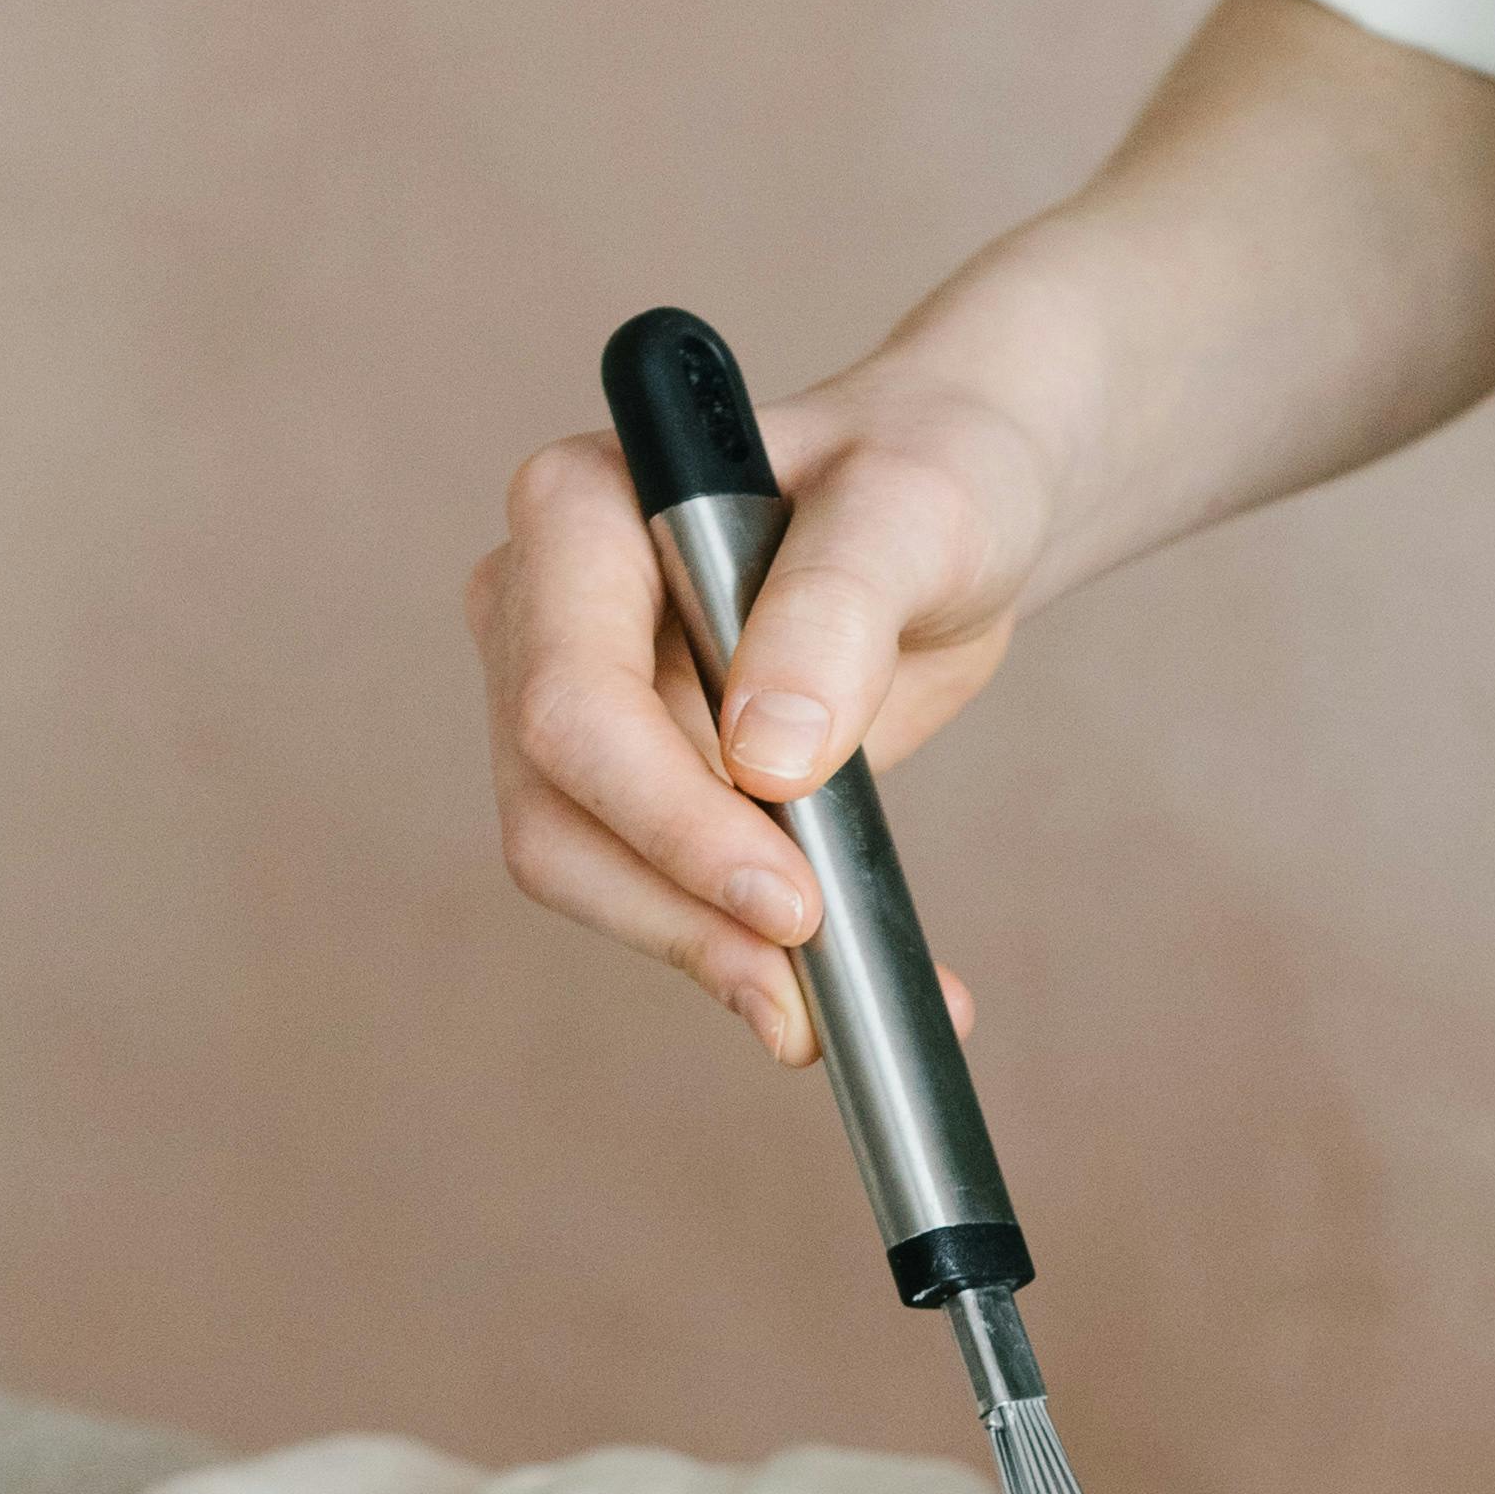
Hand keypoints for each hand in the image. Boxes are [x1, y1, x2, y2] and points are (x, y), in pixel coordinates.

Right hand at [470, 353, 1059, 1063]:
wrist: (952, 519)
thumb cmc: (929, 478)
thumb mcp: (915, 515)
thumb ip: (838, 608)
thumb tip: (765, 756)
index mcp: (579, 513)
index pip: (573, 702)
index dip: (670, 820)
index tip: (793, 902)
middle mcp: (542, 609)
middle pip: (558, 809)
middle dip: (680, 916)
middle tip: (807, 1002)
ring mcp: (574, 702)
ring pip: (586, 873)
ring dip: (705, 957)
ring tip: (828, 1015)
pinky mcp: (629, 783)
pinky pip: (653, 893)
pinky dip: (736, 955)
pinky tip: (831, 995)